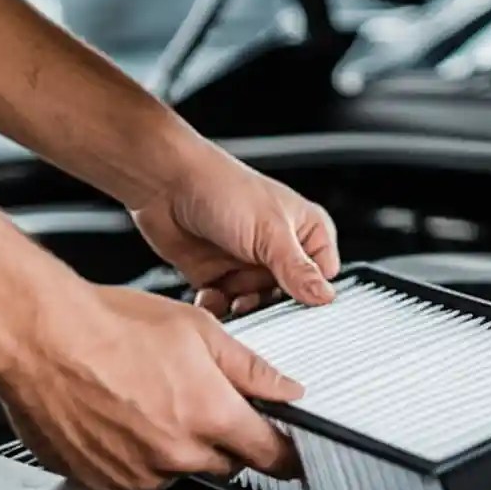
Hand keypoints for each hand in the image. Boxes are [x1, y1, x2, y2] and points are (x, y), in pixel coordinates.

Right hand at [0, 284, 301, 489]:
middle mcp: (176, 454)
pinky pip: (134, 478)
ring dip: (176, 448)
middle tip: (198, 400)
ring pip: (178, 472)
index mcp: (209, 416)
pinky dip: (135, 456)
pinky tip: (120, 417)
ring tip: (148, 400)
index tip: (290, 453)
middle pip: (225, 464)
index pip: (271, 455)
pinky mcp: (100, 481)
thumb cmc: (109, 326)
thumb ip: (251, 368)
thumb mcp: (197, 330)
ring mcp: (136, 473)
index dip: (285, 453)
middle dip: (224, 440)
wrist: (40, 337)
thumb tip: (288, 389)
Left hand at [129, 138, 339, 315]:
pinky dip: (218, 306)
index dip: (312, 294)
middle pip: (288, 297)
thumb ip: (298, 270)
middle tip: (259, 299)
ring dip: (242, 305)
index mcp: (305, 231)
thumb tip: (324, 296)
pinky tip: (211, 295)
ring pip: (256, 304)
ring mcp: (247, 263)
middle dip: (271, 303)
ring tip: (232, 295)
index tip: (298, 304)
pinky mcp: (218, 275)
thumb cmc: (222, 188)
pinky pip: (226, 305)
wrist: (165, 183)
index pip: (324, 276)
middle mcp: (278, 248)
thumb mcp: (269, 232)